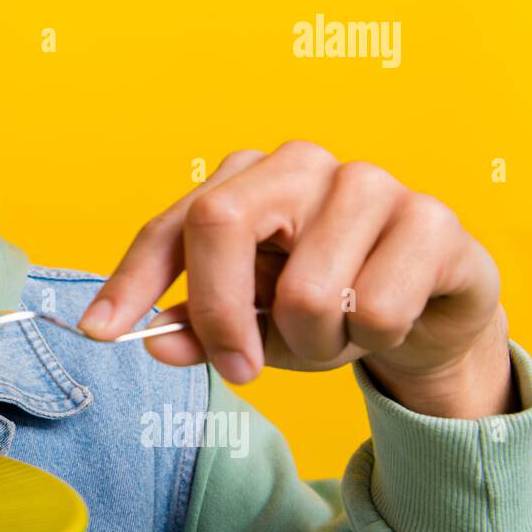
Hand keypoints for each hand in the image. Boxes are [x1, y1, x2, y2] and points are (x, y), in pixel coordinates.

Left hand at [78, 141, 513, 418]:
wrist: (432, 305)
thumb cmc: (328, 304)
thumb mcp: (253, 324)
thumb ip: (201, 329)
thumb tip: (156, 342)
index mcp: (242, 182)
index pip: (170, 225)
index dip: (130, 279)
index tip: (98, 331)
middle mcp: (296, 164)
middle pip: (219, 225)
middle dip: (222, 314)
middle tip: (243, 367)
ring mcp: (365, 181)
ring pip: (305, 291)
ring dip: (316, 342)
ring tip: (336, 332)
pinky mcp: (428, 217)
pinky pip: (375, 308)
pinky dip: (372, 339)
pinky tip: (386, 320)